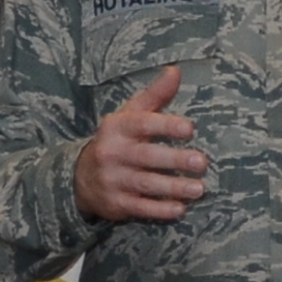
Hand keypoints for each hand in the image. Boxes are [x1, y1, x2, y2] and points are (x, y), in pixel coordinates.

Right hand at [74, 67, 206, 222]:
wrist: (80, 177)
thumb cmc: (117, 140)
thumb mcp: (130, 115)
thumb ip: (155, 96)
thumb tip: (175, 71)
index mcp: (117, 128)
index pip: (142, 124)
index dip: (165, 126)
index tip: (189, 128)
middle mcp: (112, 153)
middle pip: (146, 157)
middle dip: (174, 160)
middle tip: (201, 162)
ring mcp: (113, 180)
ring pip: (145, 184)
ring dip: (173, 187)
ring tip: (199, 189)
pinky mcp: (116, 203)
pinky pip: (140, 208)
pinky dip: (160, 210)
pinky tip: (180, 209)